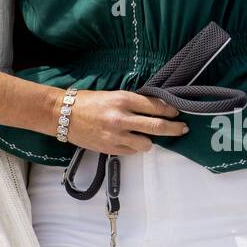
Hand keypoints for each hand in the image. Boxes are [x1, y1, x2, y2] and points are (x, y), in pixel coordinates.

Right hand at [62, 90, 185, 154]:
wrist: (63, 114)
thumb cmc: (88, 101)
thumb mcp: (113, 95)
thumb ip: (133, 103)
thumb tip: (156, 109)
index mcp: (123, 100)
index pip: (156, 106)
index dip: (170, 110)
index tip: (178, 112)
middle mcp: (121, 118)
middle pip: (158, 127)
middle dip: (175, 128)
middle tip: (183, 128)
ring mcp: (116, 135)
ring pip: (147, 144)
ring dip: (150, 140)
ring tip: (145, 136)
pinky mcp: (110, 148)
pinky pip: (132, 151)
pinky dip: (133, 147)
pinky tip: (127, 140)